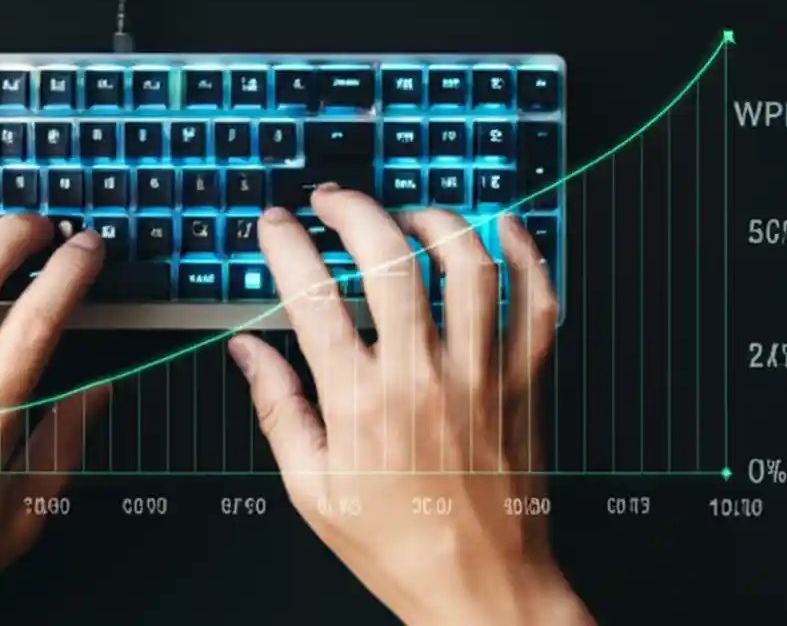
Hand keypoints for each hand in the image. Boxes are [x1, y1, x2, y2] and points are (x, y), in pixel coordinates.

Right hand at [228, 187, 593, 625]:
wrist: (483, 589)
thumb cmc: (399, 546)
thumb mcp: (312, 489)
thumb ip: (278, 410)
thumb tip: (247, 352)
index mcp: (362, 404)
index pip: (314, 298)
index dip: (288, 247)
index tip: (276, 225)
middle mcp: (423, 377)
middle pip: (390, 261)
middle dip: (354, 212)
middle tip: (333, 201)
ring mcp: (483, 374)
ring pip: (467, 266)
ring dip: (432, 221)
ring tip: (405, 216)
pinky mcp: (527, 381)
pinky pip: (539, 302)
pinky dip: (528, 254)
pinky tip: (503, 226)